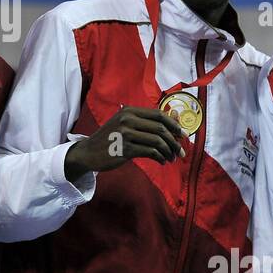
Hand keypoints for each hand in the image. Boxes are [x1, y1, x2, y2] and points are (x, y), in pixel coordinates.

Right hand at [64, 106, 183, 181]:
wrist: (89, 152)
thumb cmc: (111, 138)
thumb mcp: (127, 125)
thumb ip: (149, 122)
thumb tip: (175, 117)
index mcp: (129, 111)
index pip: (159, 115)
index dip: (174, 125)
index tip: (183, 135)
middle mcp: (127, 120)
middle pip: (160, 129)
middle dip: (174, 141)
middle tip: (181, 151)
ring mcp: (125, 134)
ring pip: (157, 141)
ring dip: (169, 151)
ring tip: (171, 158)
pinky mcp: (125, 149)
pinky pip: (150, 152)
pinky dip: (160, 158)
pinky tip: (162, 161)